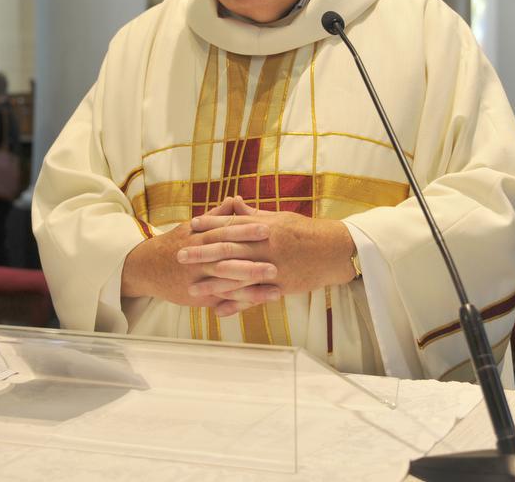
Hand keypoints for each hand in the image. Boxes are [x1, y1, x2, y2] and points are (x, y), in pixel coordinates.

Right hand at [120, 197, 277, 308]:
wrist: (147, 268)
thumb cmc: (176, 243)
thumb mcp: (192, 227)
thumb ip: (217, 215)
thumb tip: (235, 199)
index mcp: (200, 238)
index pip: (225, 232)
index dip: (246, 231)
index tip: (267, 229)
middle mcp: (199, 260)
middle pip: (227, 261)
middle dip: (252, 264)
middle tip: (276, 265)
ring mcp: (198, 280)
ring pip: (227, 285)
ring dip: (252, 288)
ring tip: (277, 289)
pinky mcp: (198, 297)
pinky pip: (222, 300)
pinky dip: (241, 302)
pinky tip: (259, 302)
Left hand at [181, 197, 355, 316]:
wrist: (335, 250)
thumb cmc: (306, 231)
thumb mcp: (280, 217)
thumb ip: (253, 214)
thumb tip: (232, 203)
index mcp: (265, 226)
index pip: (232, 224)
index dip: (210, 225)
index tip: (190, 226)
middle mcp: (266, 245)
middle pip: (228, 249)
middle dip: (201, 253)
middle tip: (179, 256)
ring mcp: (273, 267)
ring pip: (237, 276)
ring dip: (212, 283)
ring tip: (191, 288)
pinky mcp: (281, 286)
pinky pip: (255, 297)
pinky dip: (236, 304)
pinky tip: (219, 310)